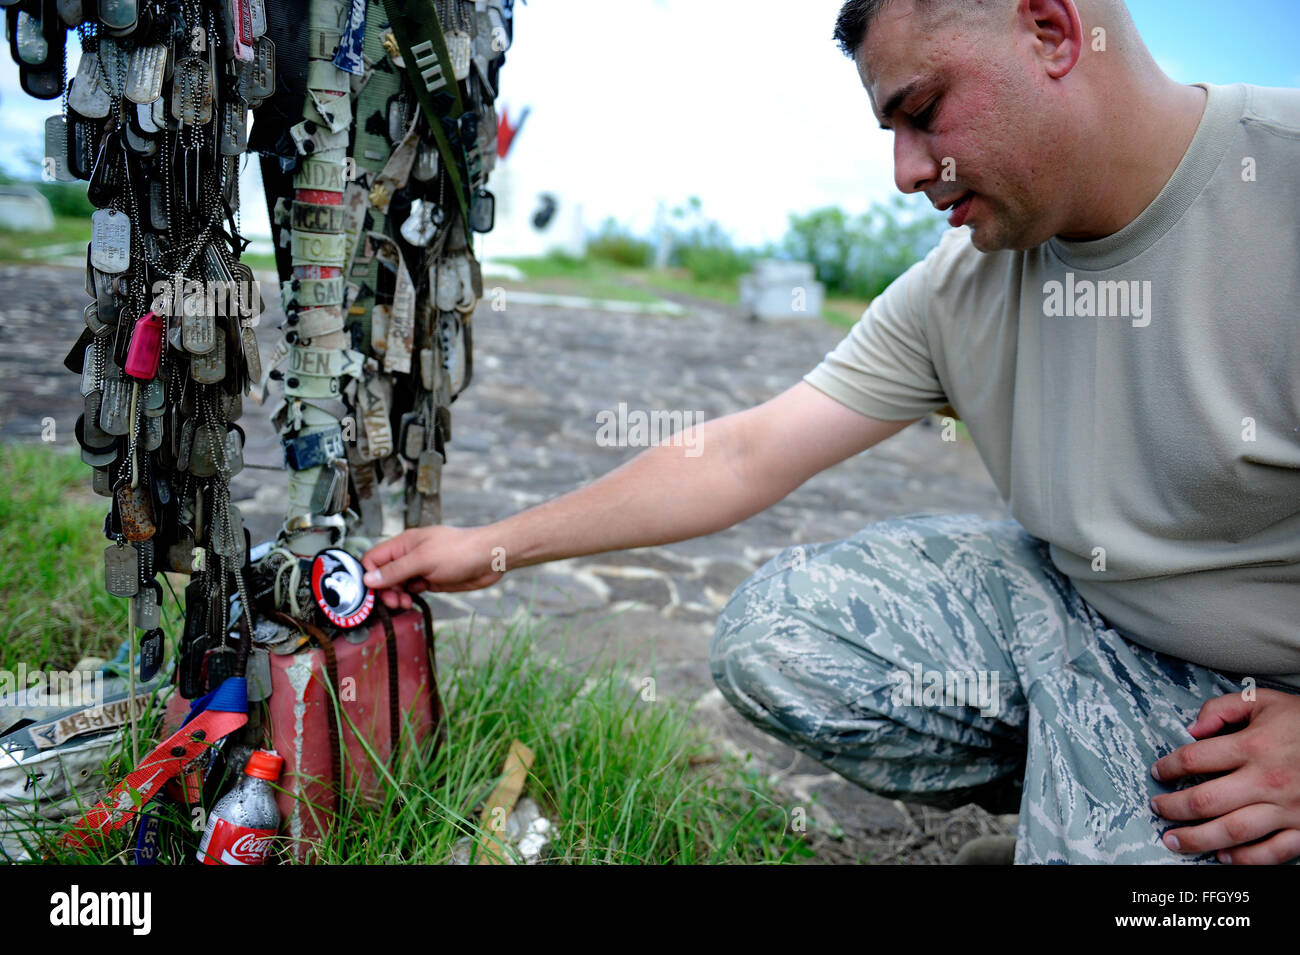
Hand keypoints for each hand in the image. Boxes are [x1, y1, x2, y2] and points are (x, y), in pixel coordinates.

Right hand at [360, 524, 505, 610]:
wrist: (489, 558)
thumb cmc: (460, 550)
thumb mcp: (423, 560)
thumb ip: (395, 570)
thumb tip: (369, 578)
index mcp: (403, 544)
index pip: (373, 559)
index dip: (369, 575)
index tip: (373, 592)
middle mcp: (409, 556)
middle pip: (383, 575)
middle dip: (384, 590)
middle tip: (393, 601)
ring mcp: (420, 568)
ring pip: (397, 585)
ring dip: (396, 596)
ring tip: (404, 603)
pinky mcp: (430, 580)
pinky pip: (411, 590)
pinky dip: (408, 597)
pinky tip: (412, 602)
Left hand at [1149, 688, 1299, 863]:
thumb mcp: (1264, 701)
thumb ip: (1223, 709)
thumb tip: (1192, 730)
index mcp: (1253, 746)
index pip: (1194, 760)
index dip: (1168, 767)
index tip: (1158, 772)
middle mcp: (1267, 780)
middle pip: (1205, 802)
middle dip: (1173, 808)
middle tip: (1157, 809)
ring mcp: (1287, 808)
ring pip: (1232, 832)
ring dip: (1196, 839)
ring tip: (1173, 840)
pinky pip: (1272, 852)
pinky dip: (1244, 858)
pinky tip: (1222, 856)